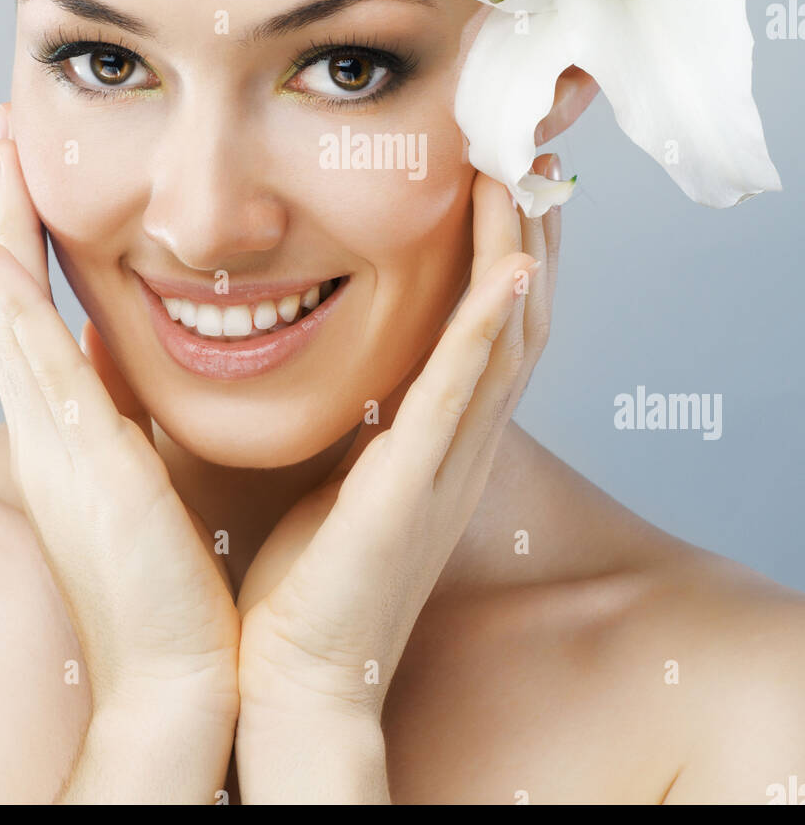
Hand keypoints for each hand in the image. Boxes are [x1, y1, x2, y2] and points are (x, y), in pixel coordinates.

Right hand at [0, 105, 239, 796]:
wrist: (177, 673)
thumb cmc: (172, 584)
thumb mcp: (146, 483)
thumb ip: (134, 419)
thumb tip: (135, 358)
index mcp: (71, 431)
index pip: (41, 317)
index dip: (32, 245)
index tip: (33, 177)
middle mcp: (49, 429)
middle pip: (13, 299)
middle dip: (7, 215)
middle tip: (2, 135)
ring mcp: (54, 443)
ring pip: (15, 315)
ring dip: (5, 232)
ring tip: (1, 153)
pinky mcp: (80, 462)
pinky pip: (37, 368)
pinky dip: (14, 308)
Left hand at [233, 159, 560, 798]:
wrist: (294, 675)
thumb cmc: (303, 579)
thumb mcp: (334, 469)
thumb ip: (344, 407)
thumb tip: (299, 336)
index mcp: (442, 440)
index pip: (495, 329)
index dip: (509, 249)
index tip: (502, 175)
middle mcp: (462, 445)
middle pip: (521, 319)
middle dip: (530, 230)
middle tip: (529, 149)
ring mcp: (448, 464)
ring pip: (507, 338)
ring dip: (520, 250)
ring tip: (522, 172)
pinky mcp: (413, 486)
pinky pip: (462, 394)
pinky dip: (490, 327)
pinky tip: (511, 267)